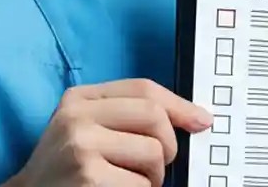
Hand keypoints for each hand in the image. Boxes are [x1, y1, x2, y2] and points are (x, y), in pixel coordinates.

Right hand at [5, 78, 212, 186]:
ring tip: (127, 184)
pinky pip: (142, 186)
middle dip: (167, 147)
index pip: (142, 89)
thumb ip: (124, 118)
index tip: (201, 121)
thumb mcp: (84, 130)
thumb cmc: (65, 171)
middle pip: (154, 117)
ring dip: (152, 179)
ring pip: (154, 155)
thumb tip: (195, 119)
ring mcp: (82, 146)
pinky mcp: (89, 178)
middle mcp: (77, 116)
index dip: (179, 105)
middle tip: (154, 168)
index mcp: (78, 99)